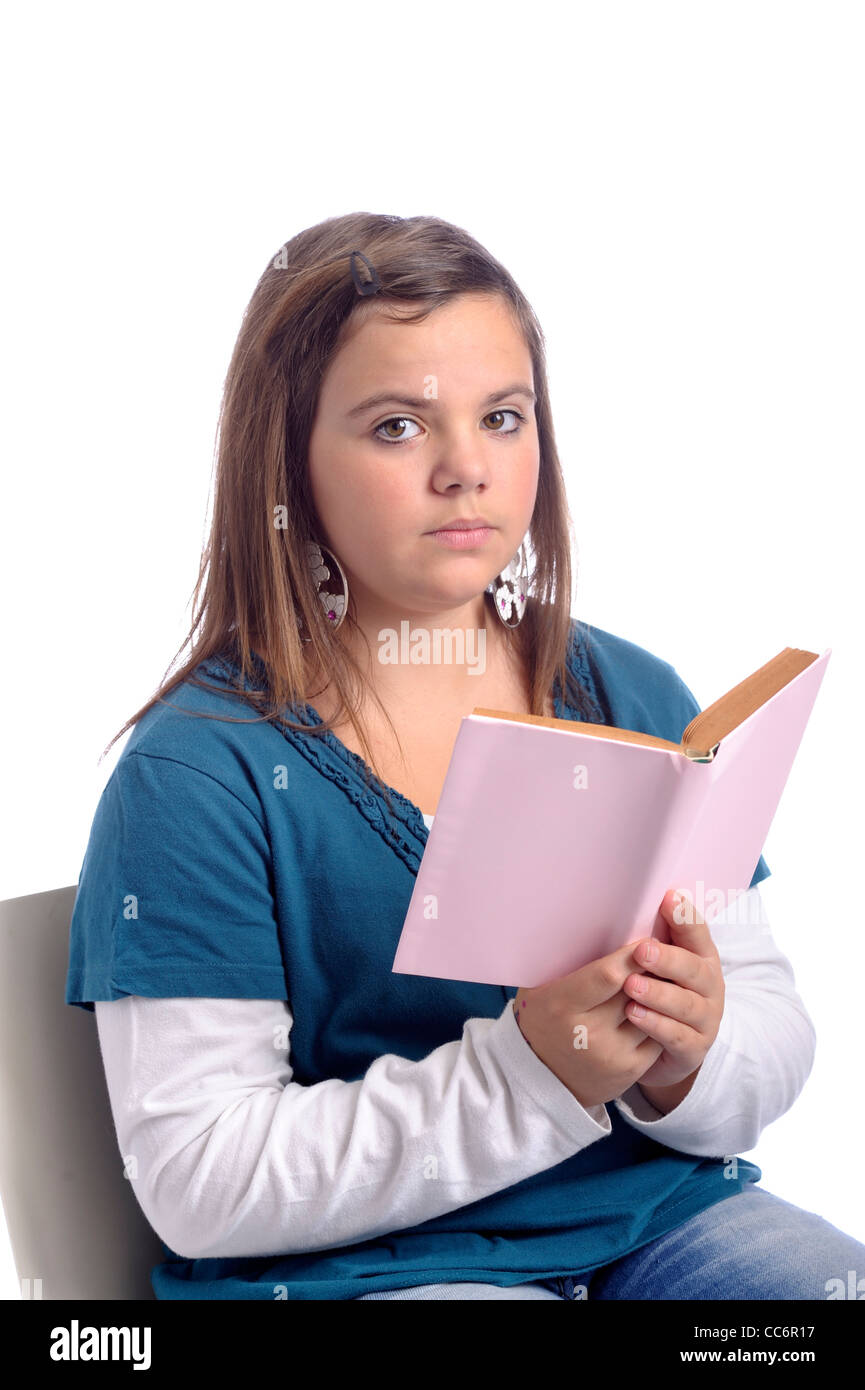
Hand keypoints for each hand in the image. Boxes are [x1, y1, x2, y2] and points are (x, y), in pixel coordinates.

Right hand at [514, 940, 665, 1111]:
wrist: (541, 1076)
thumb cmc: (543, 1016)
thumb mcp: (540, 984)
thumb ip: (566, 958)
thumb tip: (597, 919)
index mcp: (563, 1004)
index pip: (609, 974)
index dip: (632, 954)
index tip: (645, 938)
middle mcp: (588, 1032)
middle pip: (636, 991)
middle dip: (653, 968)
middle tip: (664, 950)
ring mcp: (612, 1054)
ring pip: (654, 1012)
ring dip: (663, 992)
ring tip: (667, 974)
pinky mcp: (630, 1070)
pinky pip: (658, 1034)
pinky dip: (662, 1017)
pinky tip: (661, 1003)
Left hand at [622, 888, 724, 1096]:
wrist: (669, 1048)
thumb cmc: (661, 992)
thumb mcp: (660, 964)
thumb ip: (654, 937)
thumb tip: (637, 902)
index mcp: (702, 957)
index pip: (698, 932)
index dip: (685, 916)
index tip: (667, 898)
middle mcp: (710, 986)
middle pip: (693, 969)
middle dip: (668, 958)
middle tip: (642, 950)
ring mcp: (706, 1019)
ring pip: (685, 1004)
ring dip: (658, 994)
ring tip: (631, 986)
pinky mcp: (695, 1049)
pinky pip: (677, 1036)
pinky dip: (656, 1025)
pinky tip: (635, 1015)